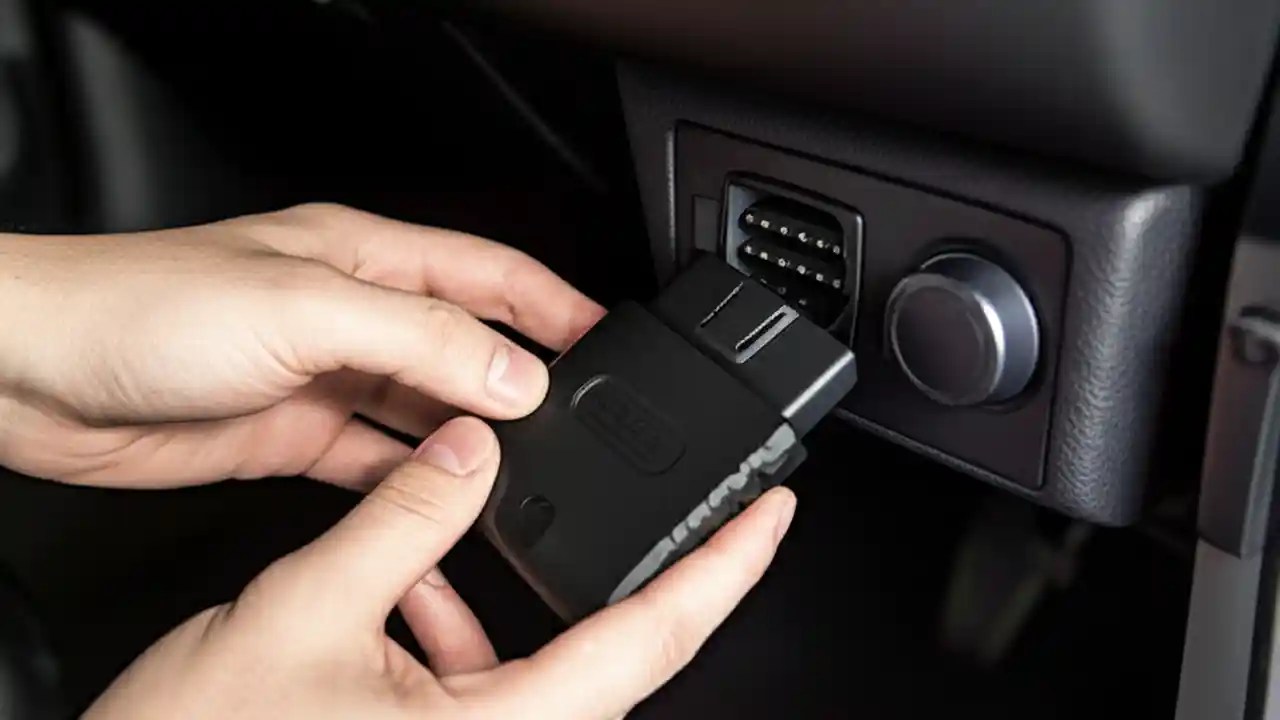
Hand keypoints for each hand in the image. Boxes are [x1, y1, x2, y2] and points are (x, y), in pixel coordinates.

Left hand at [0, 204, 603, 488]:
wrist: (34, 374)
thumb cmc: (144, 308)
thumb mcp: (305, 310)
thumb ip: (423, 342)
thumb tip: (518, 376)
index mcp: (363, 257)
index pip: (489, 273)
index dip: (556, 305)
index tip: (613, 343)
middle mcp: (350, 314)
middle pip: (465, 345)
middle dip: (524, 379)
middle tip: (581, 424)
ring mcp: (323, 377)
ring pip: (427, 408)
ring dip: (474, 436)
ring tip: (529, 470)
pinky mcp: (291, 436)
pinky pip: (377, 460)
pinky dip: (416, 479)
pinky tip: (449, 501)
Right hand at [83, 417, 796, 719]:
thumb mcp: (304, 612)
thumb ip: (402, 521)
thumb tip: (468, 449)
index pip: (657, 634)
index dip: (728, 566)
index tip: (773, 512)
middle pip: (611, 646)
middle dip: (631, 570)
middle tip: (659, 506)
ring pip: (536, 661)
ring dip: (509, 596)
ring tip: (465, 537)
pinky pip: (485, 682)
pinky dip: (458, 631)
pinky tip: (409, 594)